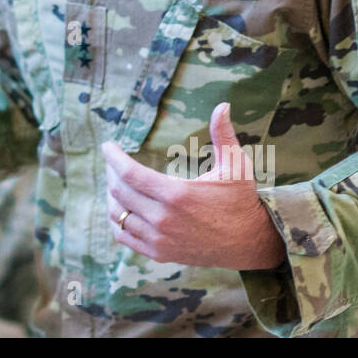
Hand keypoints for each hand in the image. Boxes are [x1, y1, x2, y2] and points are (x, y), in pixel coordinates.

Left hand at [102, 102, 286, 269]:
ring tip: (115, 181)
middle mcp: (163, 218)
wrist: (250, 242)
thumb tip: (222, 105)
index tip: (107, 146)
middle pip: (119, 192)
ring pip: (117, 215)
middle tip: (112, 161)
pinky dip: (116, 220)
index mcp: (177, 194)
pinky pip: (124, 236)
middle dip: (111, 172)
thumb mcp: (236, 165)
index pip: (129, 173)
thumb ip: (223, 134)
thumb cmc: (241, 200)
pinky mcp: (159, 253)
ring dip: (111, 195)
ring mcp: (159, 239)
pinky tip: (119, 208)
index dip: (113, 157)